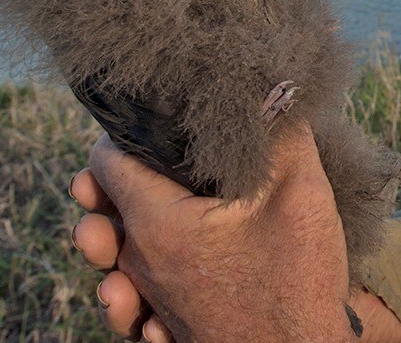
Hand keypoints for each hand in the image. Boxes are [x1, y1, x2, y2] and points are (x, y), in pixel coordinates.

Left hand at [74, 125, 357, 342]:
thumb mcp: (300, 193)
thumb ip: (282, 133)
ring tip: (141, 218)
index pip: (105, 164)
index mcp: (159, 224)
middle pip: (100, 211)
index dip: (127, 133)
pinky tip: (158, 274)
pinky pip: (129, 303)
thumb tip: (273, 81)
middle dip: (116, 183)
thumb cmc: (298, 280)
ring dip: (116, 235)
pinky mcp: (168, 327)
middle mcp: (142, 264)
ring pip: (110, 260)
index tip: (161, 124)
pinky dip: (132, 283)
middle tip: (157, 165)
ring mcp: (152, 301)